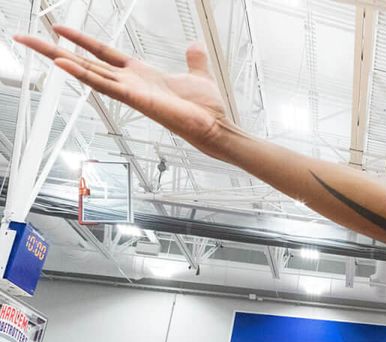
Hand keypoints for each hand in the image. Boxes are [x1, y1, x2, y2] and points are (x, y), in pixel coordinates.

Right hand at [14, 27, 231, 155]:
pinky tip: (62, 65)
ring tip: (33, 44)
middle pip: (85, 61)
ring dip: (59, 58)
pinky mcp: (135, 99)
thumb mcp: (198, 75)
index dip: (82, 40)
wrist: (215, 127)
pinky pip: (104, 85)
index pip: (103, 52)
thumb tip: (195, 45)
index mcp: (140, 74)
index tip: (60, 27)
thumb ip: (194, 60)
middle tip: (26, 37)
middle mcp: (129, 82)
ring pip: (87, 71)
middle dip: (55, 49)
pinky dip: (83, 74)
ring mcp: (129, 92)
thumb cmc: (206, 108)